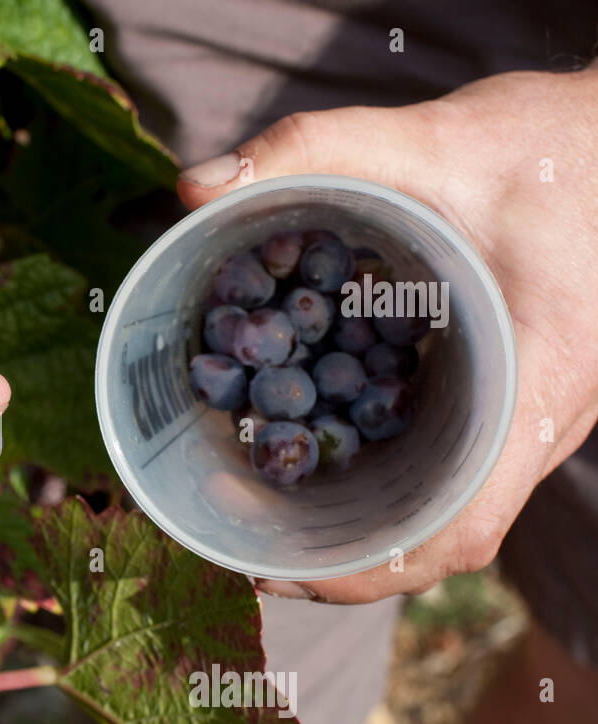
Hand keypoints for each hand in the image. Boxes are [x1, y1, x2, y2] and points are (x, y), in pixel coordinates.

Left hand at [177, 67, 597, 601]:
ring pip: (437, 506)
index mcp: (540, 387)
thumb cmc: (548, 144)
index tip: (278, 566)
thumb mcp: (431, 138)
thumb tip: (190, 189)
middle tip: (235, 535)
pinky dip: (373, 471)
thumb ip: (315, 146)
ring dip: (349, 520)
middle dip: (335, 554)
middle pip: (435, 537)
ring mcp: (528, 419)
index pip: (461, 531)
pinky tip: (306, 445)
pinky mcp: (509, 398)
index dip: (368, 570)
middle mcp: (539, 424)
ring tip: (254, 505)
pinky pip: (441, 461)